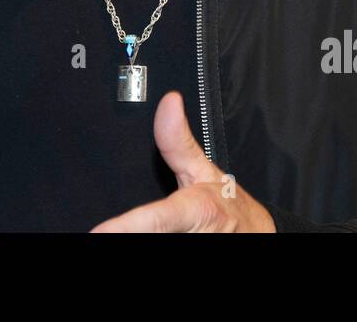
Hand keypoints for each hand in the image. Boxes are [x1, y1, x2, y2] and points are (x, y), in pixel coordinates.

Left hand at [90, 91, 276, 232]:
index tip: (100, 231)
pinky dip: (147, 239)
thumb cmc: (227, 204)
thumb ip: (178, 142)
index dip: (128, 227)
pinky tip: (137, 234)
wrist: (256, 235)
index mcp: (195, 209)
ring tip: (126, 227)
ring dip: (137, 236)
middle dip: (129, 231)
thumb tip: (169, 101)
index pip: (158, 219)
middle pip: (151, 235)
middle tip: (109, 228)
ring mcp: (193, 247)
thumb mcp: (204, 170)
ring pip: (153, 243)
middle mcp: (194, 235)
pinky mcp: (186, 256)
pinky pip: (158, 250)